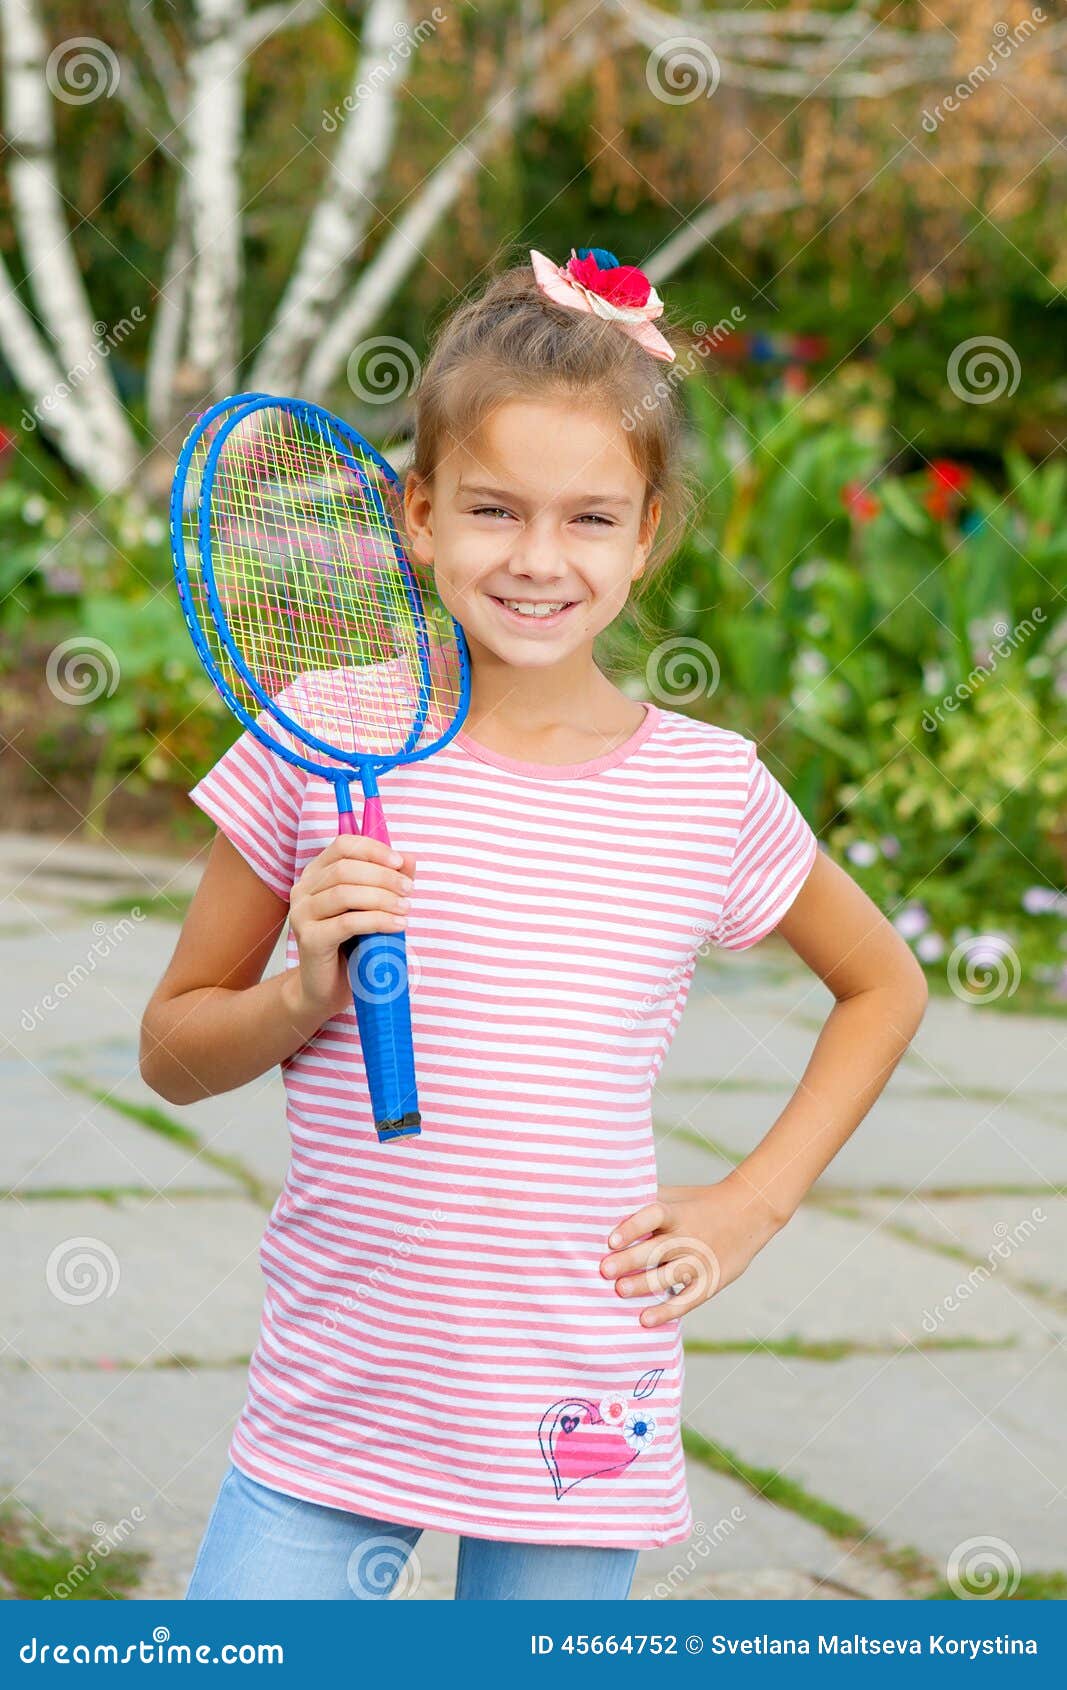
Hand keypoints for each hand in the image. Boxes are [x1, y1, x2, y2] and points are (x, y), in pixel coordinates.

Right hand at [283, 835, 415, 1026]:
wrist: (328, 987)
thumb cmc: (352, 944)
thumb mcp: (374, 907)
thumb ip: (388, 881)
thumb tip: (409, 858)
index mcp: (317, 874)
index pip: (343, 845)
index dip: (373, 849)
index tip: (399, 863)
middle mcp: (303, 889)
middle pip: (345, 868)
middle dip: (383, 877)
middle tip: (409, 890)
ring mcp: (301, 914)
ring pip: (345, 893)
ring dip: (381, 898)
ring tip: (405, 909)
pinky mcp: (308, 939)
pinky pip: (346, 922)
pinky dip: (376, 921)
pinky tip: (397, 925)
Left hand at [599, 1174, 784, 1327]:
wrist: (750, 1211)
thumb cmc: (701, 1203)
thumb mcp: (677, 1196)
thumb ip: (648, 1201)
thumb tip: (607, 1204)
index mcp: (677, 1213)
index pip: (653, 1216)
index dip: (632, 1227)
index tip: (611, 1240)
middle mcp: (688, 1236)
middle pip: (657, 1249)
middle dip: (630, 1261)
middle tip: (604, 1271)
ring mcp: (700, 1260)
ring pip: (669, 1275)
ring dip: (643, 1284)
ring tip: (620, 1291)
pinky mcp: (710, 1281)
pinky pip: (687, 1300)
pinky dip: (667, 1311)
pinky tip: (645, 1319)